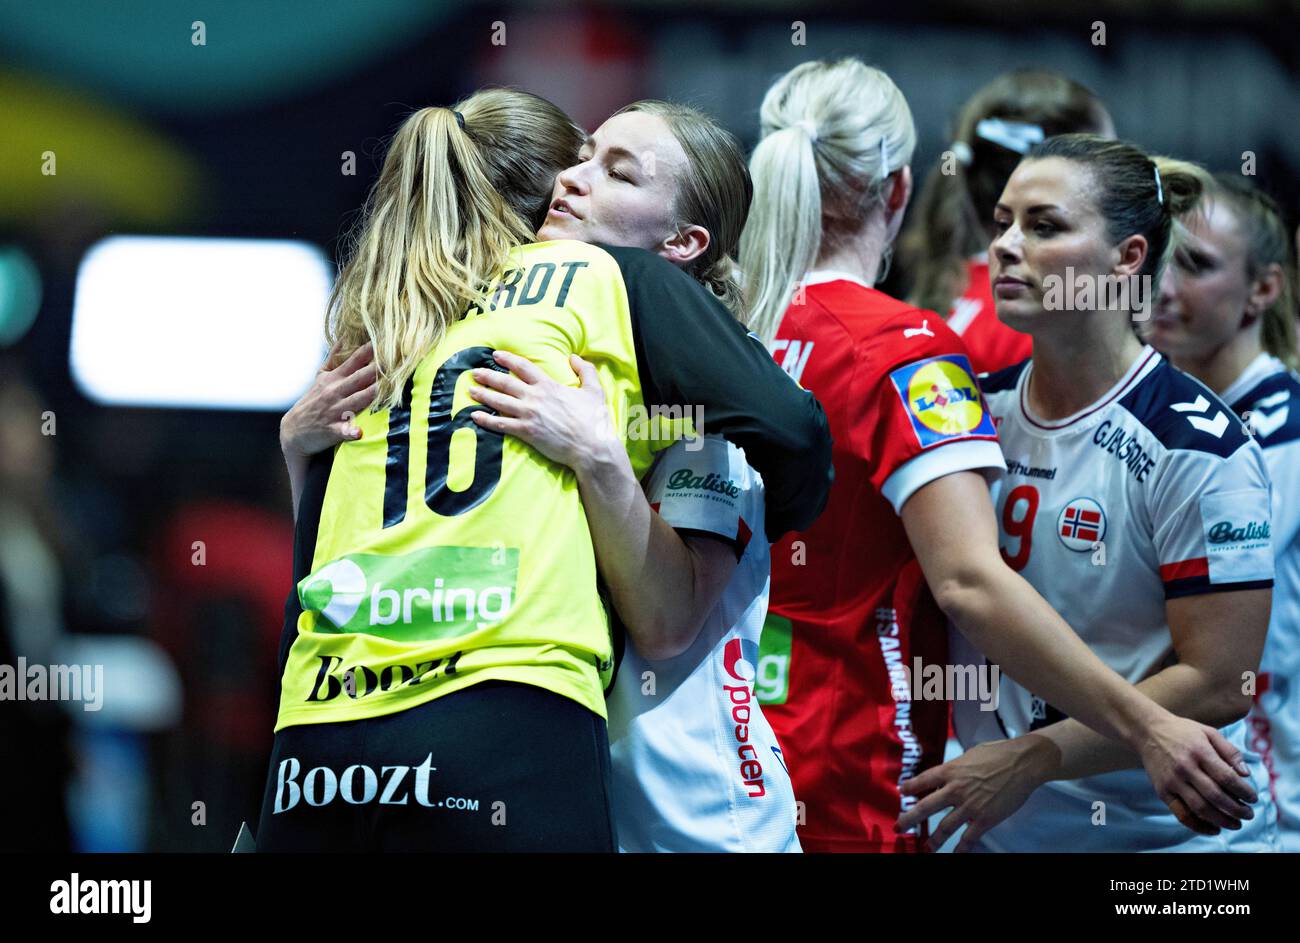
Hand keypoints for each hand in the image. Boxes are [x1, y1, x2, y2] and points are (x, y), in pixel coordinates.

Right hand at [280, 341, 376, 456]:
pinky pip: (343, 430)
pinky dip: (350, 432)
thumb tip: (344, 338)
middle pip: (359, 379)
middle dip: (375, 369)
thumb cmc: (312, 401)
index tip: (383, 341)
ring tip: (384, 388)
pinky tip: (359, 432)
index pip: (353, 362)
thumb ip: (333, 359)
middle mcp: (335, 392)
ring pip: (356, 401)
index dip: (368, 351)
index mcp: (334, 379)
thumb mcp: (320, 378)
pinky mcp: (332, 430)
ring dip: (369, 395)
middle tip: (392, 360)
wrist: (294, 430)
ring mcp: (334, 411)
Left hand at [468, 350, 616, 472]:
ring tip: (471, 390)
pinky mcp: (526, 432)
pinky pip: (501, 424)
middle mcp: (535, 397)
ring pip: (499, 401)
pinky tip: (475, 416)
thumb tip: (573, 357)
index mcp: (549, 386)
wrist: (591, 446)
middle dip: (488, 376)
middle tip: (475, 373)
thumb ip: (585, 370)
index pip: (524, 367)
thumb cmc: (594, 420)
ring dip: (483, 395)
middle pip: (506, 382)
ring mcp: (529, 415)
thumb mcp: (595, 390)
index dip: (508, 359)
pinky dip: (486, 419)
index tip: (496, 355)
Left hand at [896, 736, 1053, 851]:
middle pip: (925, 807)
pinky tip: (956, 853)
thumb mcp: (969, 755)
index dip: (910, 787)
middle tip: (898, 827)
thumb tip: (947, 776)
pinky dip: (961, 848)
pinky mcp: (985, 818)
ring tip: (926, 848)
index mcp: (950, 770)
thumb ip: (956, 767)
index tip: (902, 792)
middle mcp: (955, 789)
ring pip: (945, 826)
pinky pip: (969, 837)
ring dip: (934, 839)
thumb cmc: (998, 754)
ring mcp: (970, 806)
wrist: (1023, 763)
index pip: (923, 780)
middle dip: (909, 819)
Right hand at [1134, 712, 1256, 833]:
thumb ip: (1230, 751)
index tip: (1253, 798)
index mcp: (1199, 751)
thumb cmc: (1182, 731)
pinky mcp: (1162, 791)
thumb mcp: (1208, 732)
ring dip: (1222, 820)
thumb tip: (1246, 774)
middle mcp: (1185, 767)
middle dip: (1237, 809)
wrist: (1147, 731)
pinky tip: (1213, 829)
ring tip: (1236, 824)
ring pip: (1200, 808)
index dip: (1243, 791)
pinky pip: (1181, 814)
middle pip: (1215, 796)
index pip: (1226, 777)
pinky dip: (1199, 826)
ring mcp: (1172, 781)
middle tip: (1249, 814)